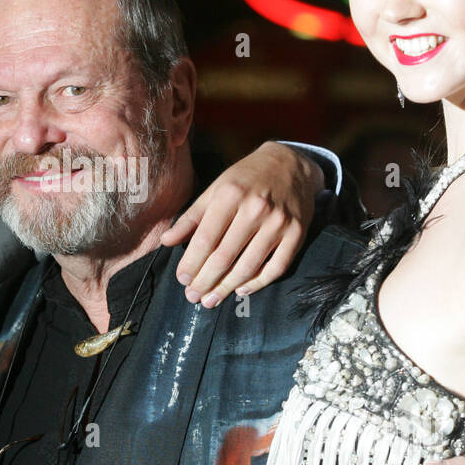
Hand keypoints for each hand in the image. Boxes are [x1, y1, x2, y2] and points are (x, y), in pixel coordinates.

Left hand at [160, 141, 323, 306]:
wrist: (290, 164)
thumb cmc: (246, 178)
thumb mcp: (215, 189)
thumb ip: (191, 217)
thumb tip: (166, 242)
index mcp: (230, 195)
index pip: (205, 239)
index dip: (191, 263)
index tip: (182, 279)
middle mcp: (255, 209)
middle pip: (225, 256)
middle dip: (205, 281)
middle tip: (193, 297)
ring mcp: (279, 222)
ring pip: (249, 266)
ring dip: (227, 288)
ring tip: (211, 300)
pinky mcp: (297, 233)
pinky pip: (277, 267)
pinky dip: (258, 283)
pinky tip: (241, 290)